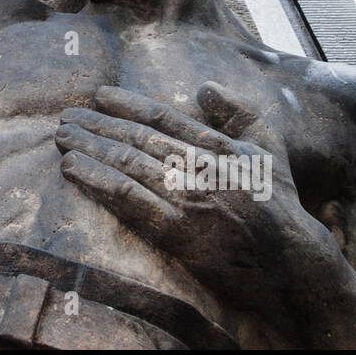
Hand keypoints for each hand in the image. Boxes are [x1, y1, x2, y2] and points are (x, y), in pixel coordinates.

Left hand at [55, 83, 355, 342]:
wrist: (294, 268)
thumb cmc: (279, 207)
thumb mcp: (268, 152)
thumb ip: (239, 114)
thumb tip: (205, 86)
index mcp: (223, 148)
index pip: (166, 118)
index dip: (129, 104)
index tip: (100, 95)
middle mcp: (205, 169)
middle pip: (140, 139)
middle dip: (98, 125)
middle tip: (66, 115)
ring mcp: (192, 201)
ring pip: (129, 165)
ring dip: (90, 147)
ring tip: (62, 137)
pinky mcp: (180, 234)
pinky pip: (129, 201)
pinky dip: (96, 181)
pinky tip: (72, 169)